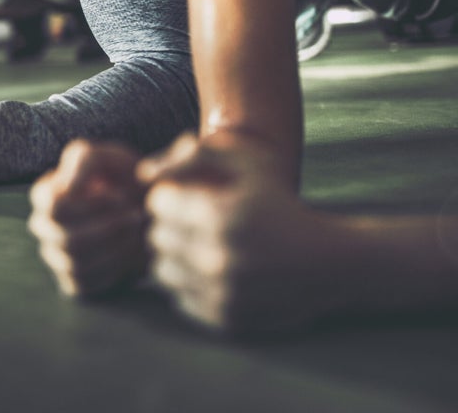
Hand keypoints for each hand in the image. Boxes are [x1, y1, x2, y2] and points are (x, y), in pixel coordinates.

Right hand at [27, 140, 147, 296]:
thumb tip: (67, 190)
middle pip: (66, 239)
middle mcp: (43, 226)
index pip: (54, 207)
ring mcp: (56, 255)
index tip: (120, 196)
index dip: (91, 205)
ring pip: (76, 263)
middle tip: (136, 216)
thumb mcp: (108, 157)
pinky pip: (84, 283)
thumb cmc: (125, 178)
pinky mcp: (72, 280)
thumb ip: (84, 161)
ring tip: (136, 233)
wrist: (148, 208)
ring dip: (114, 249)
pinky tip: (129, 253)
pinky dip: (112, 270)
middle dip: (109, 229)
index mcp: (45, 195)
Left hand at [138, 133, 340, 333]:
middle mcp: (216, 257)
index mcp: (219, 215)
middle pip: (155, 236)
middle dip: (171, 225)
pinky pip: (179, 297)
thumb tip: (143, 173)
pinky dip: (190, 283)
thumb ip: (194, 154)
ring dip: (175, 255)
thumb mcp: (250, 162)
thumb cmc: (283, 204)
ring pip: (161, 269)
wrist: (329, 262)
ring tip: (201, 245)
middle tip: (198, 221)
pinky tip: (214, 270)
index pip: (156, 203)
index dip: (172, 196)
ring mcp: (221, 291)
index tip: (193, 197)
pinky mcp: (225, 317)